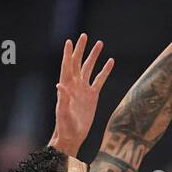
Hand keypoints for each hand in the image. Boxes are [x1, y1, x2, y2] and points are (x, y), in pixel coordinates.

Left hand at [50, 34, 113, 154]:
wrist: (72, 136)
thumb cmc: (64, 126)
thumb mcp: (63, 113)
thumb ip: (62, 99)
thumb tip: (60, 84)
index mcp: (66, 86)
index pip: (67, 66)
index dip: (68, 54)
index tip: (69, 41)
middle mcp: (75, 85)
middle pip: (78, 63)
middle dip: (81, 49)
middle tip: (84, 36)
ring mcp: (84, 89)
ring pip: (90, 68)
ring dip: (94, 56)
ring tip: (100, 43)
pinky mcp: (92, 96)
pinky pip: (100, 80)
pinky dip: (105, 71)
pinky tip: (111, 62)